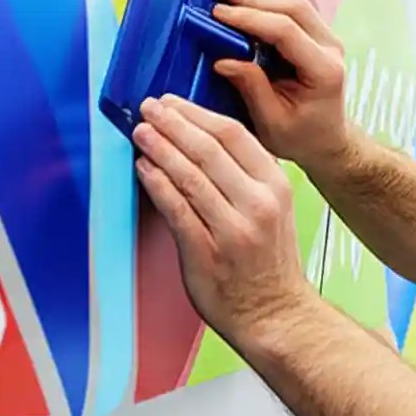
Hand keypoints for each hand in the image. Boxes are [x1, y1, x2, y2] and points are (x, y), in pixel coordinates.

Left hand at [133, 94, 317, 342]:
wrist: (275, 313)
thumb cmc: (269, 260)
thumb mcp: (274, 206)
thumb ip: (246, 174)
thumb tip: (202, 138)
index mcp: (275, 185)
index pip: (233, 134)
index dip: (197, 113)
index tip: (172, 102)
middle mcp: (257, 203)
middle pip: (208, 149)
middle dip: (173, 123)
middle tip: (149, 108)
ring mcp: (232, 229)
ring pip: (189, 175)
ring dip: (160, 148)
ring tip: (140, 131)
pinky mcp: (207, 252)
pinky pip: (176, 210)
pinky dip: (156, 184)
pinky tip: (143, 168)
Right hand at [211, 0, 351, 171]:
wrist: (327, 142)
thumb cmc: (301, 138)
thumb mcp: (272, 123)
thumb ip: (251, 89)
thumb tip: (224, 60)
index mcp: (323, 70)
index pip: (285, 31)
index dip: (250, 18)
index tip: (218, 13)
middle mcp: (330, 48)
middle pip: (293, 7)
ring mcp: (326, 39)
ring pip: (293, 3)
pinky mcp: (316, 37)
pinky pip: (291, 11)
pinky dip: (265, 4)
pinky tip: (241, 1)